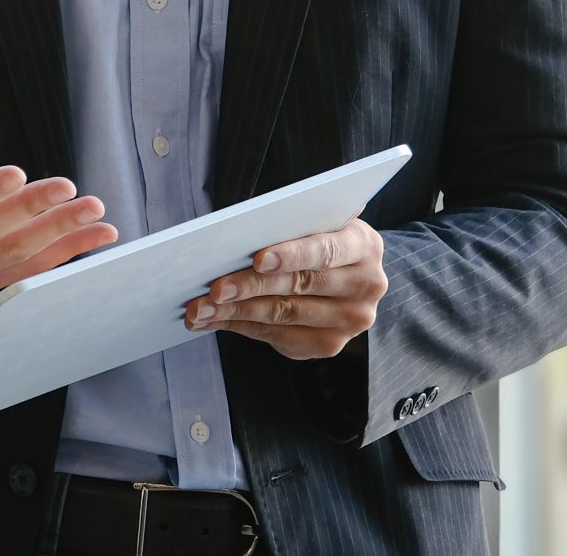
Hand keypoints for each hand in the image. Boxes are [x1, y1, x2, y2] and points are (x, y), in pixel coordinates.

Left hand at [183, 218, 386, 359]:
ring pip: (284, 314)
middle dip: (250, 287)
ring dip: (236, 312)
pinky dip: (241, 326)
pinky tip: (214, 320)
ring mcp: (350, 320)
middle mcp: (366, 285)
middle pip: (299, 285)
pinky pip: (279, 336)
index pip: (325, 251)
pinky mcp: (330, 344)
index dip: (291, 256)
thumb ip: (293, 223)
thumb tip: (240, 230)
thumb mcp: (316, 222)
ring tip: (200, 308)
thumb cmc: (318, 237)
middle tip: (212, 289)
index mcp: (364, 246)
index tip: (257, 260)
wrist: (349, 273)